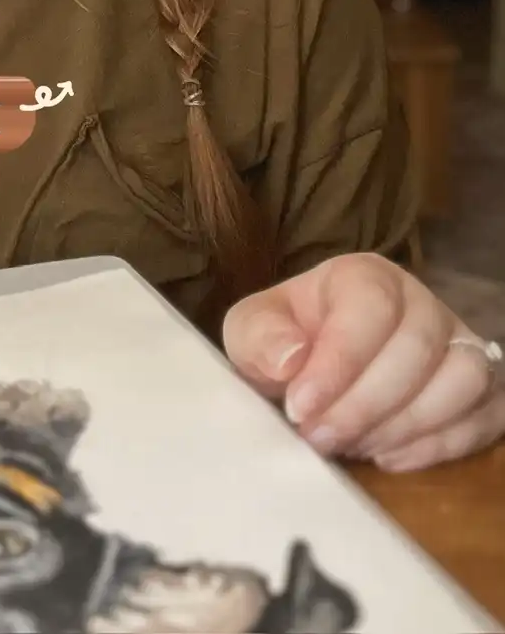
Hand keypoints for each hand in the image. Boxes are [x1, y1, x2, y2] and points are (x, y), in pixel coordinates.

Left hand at [222, 253, 504, 471]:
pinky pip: (487, 414)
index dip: (339, 361)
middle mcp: (420, 301)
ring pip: (465, 378)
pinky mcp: (480, 387)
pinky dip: (441, 444)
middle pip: (418, 347)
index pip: (371, 307)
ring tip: (355, 446)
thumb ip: (261, 337)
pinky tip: (389, 456)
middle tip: (320, 438)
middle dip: (366, 404)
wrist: (311, 362)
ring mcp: (457, 342)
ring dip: (407, 425)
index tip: (300, 407)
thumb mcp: (251, 331)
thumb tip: (290, 360)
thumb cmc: (285, 341)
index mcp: (365, 276)